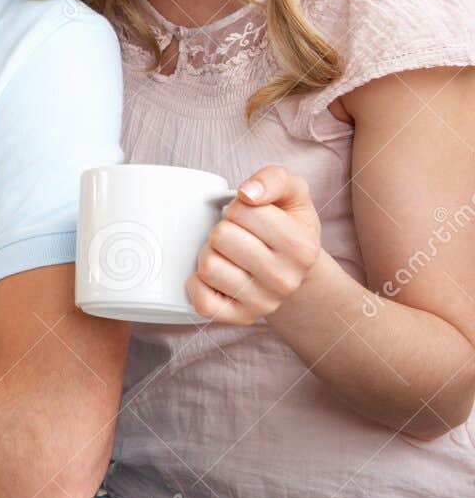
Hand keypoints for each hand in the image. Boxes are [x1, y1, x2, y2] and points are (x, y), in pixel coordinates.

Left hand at [187, 165, 322, 325]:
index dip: (238, 208)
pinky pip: (202, 301)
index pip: (243, 211)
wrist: (297, 274)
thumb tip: (247, 193)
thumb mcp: (293, 194)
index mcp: (300, 246)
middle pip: (221, 237)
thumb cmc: (289, 228)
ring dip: (209, 254)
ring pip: (208, 267)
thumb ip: (274, 179)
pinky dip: (198, 284)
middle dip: (222, 230)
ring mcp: (263, 303)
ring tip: (227, 255)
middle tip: (235, 236)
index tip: (249, 217)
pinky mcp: (241, 318)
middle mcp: (284, 279)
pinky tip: (214, 277)